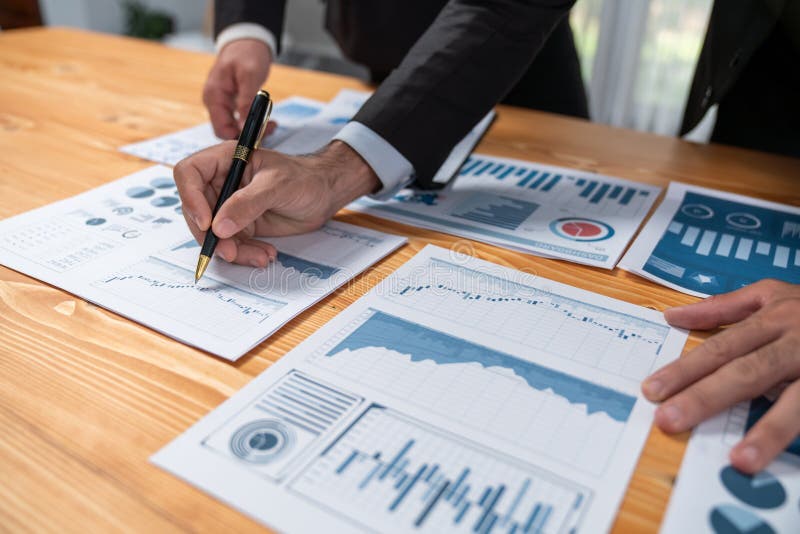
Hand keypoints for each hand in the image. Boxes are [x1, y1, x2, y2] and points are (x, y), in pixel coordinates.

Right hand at [174, 140, 380, 266]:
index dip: (190, 198)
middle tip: (230, 251)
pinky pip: (231, 244)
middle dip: (211, 235)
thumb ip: (248, 204)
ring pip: (213, 233)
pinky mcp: (240, 225)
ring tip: (260, 256)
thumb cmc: (305, 178)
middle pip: (196, 210)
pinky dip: (244, 254)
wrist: (324, 194)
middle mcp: (222, 182)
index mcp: (225, 160)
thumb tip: (218, 227)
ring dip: (232, 250)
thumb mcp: (277, 186)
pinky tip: (265, 255)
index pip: (189, 173)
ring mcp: (229, 206)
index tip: (206, 223)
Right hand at [203, 39, 271, 138]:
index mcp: (214, 96)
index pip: (220, 129)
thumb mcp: (249, 76)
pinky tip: (267, 119)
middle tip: (270, 128)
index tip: (258, 136)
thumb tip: (245, 126)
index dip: (238, 137)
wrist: (247, 41)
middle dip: (249, 134)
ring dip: (254, 130)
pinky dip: (254, 122)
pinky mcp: (232, 104)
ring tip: (272, 124)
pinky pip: (241, 120)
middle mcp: (215, 103)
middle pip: (228, 131)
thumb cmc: (246, 53)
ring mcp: (223, 104)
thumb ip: (246, 102)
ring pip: (236, 127)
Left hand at [642, 279, 799, 472]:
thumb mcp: (773, 295)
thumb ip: (723, 308)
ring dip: (770, 430)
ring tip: (741, 460)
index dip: (686, 370)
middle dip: (707, 398)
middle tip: (669, 421)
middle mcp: (798, 341)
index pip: (721, 348)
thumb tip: (672, 315)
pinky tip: (780, 453)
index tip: (652, 391)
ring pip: (798, 399)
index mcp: (774, 319)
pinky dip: (799, 428)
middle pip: (747, 372)